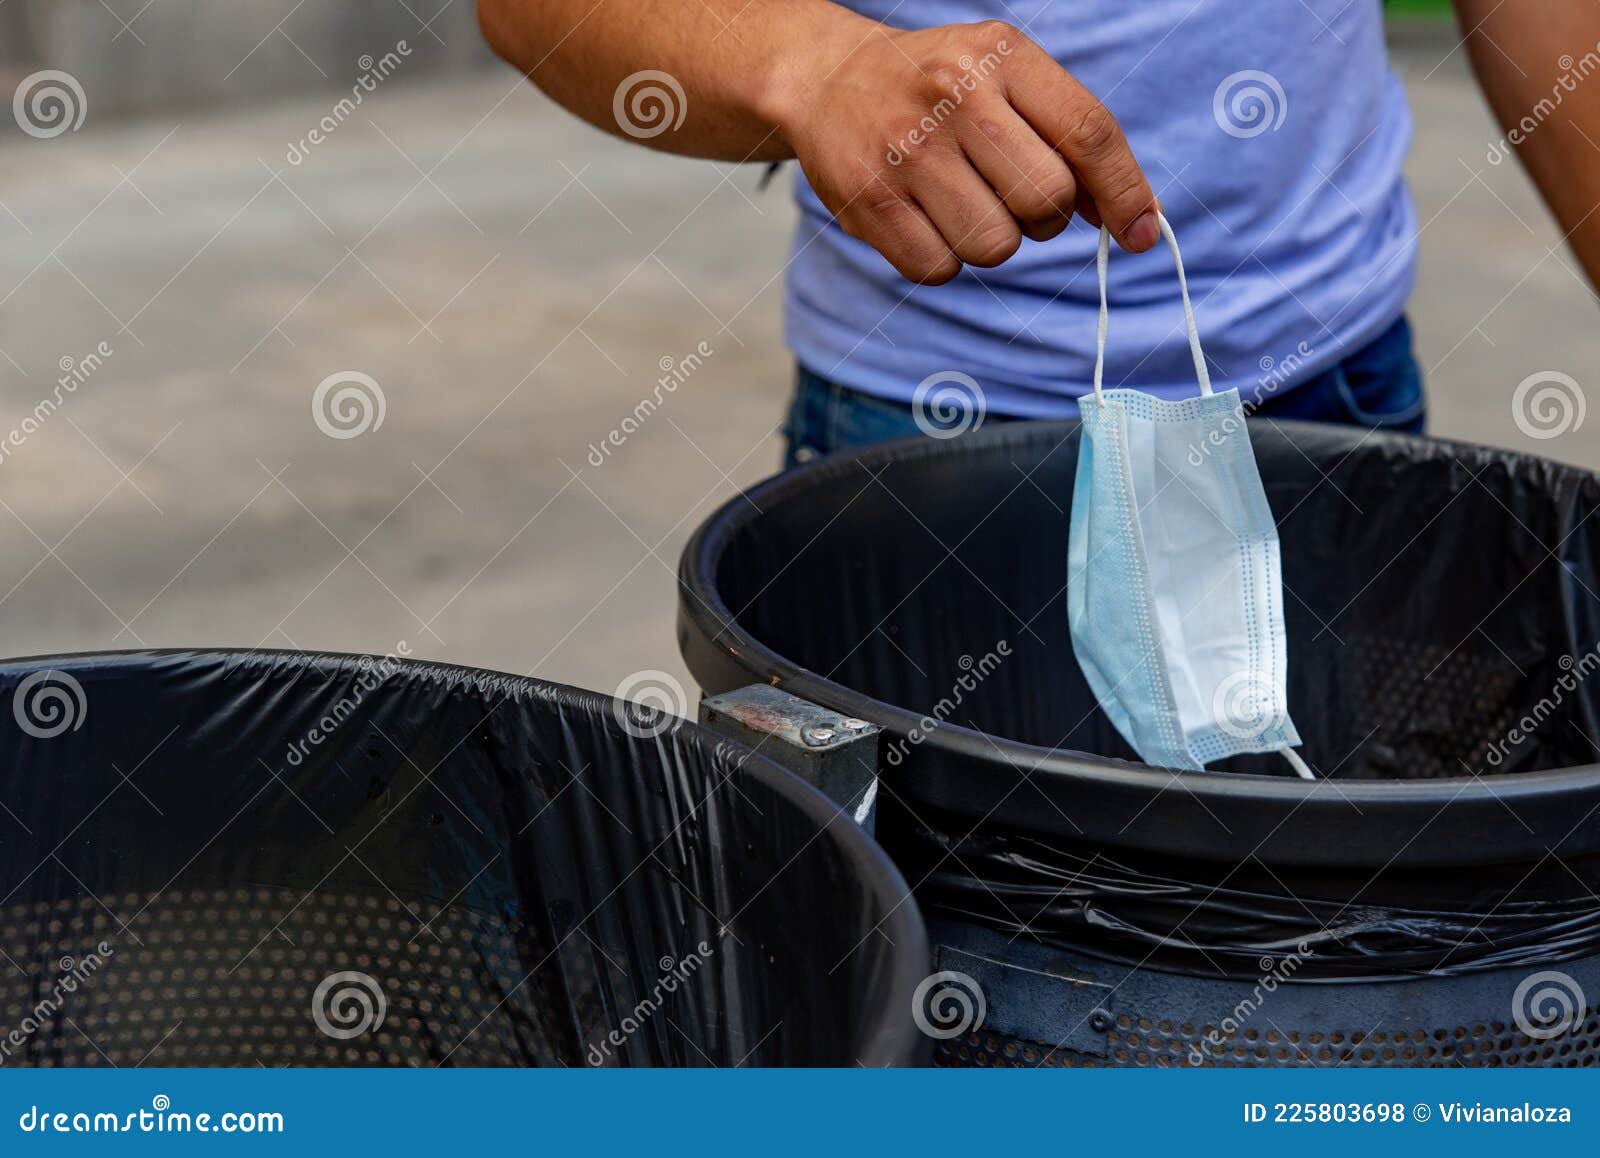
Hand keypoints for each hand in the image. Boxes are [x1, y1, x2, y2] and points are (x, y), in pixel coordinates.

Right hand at [773, 19, 1158, 283]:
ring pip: (996, 246)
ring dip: (993, 242)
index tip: (1140, 235)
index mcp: (1001, 57)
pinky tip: (925, 221)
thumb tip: (1128, 217)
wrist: (826, 81)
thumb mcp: (1003, 77)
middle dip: (1044, 218)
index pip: (1088, 133)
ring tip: (962, 204)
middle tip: (1012, 198)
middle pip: (1047, 200)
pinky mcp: (870, 202)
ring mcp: (908, 152)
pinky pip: (940, 270)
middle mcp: (955, 97)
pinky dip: (944, 260)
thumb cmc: (936, 88)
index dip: (1125, 193)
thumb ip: (1066, 135)